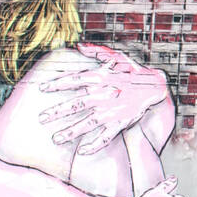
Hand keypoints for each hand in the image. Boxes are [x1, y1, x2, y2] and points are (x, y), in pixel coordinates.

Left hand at [39, 43, 171, 154]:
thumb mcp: (117, 56)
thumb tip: (78, 45)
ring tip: (56, 139)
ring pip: (88, 123)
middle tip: (41, 118)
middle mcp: (104, 94)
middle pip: (77, 104)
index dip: (57, 84)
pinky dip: (95, 145)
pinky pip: (106, 136)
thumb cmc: (133, 71)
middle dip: (58, 111)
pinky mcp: (121, 122)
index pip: (74, 80)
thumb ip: (97, 51)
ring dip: (71, 131)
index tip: (42, 88)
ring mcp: (112, 110)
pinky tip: (82, 151)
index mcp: (101, 77)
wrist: (155, 86)